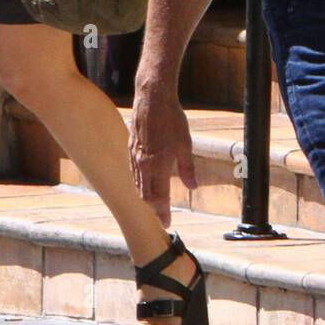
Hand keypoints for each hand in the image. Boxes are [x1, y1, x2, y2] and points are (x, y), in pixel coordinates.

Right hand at [128, 82, 196, 226]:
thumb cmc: (172, 120)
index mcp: (158, 165)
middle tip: (162, 218)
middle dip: (154, 209)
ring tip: (154, 205)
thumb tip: (193, 186)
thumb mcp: (186, 145)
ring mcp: (134, 156)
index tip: (167, 225)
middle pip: (145, 195)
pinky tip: (144, 184)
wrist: (152, 99)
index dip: (163, 213)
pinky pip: (133, 171)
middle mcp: (143, 164)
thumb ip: (188, 168)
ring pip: (137, 184)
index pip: (159, 197)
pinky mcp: (130, 147)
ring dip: (146, 197)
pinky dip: (139, 183)